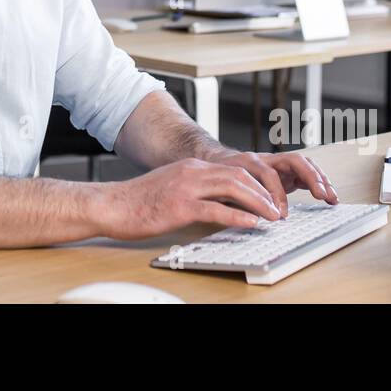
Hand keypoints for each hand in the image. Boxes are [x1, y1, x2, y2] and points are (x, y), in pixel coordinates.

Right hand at [97, 157, 283, 239]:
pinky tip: (250, 224)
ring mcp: (186, 188)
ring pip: (233, 188)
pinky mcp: (179, 206)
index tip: (270, 198)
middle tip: (279, 208)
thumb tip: (219, 202)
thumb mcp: (171, 186)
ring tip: (272, 216)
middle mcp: (192, 172)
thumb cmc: (139, 200)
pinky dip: (237, 217)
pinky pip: (215, 209)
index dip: (257, 184)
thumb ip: (195, 189)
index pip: (234, 169)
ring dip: (258, 203)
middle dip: (264, 192)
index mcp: (191, 167)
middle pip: (239, 175)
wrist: (112, 205)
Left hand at [203, 149, 338, 215]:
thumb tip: (245, 216)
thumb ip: (234, 200)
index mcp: (249, 161)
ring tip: (331, 197)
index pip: (268, 173)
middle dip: (310, 177)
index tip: (279, 214)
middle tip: (321, 195)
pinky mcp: (286, 171)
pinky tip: (329, 198)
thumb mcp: (222, 188)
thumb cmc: (220, 177)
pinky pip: (306, 173)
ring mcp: (279, 163)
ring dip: (320, 179)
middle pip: (293, 160)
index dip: (275, 193)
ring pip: (304, 164)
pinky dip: (320, 183)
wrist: (218, 161)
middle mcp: (267, 159)